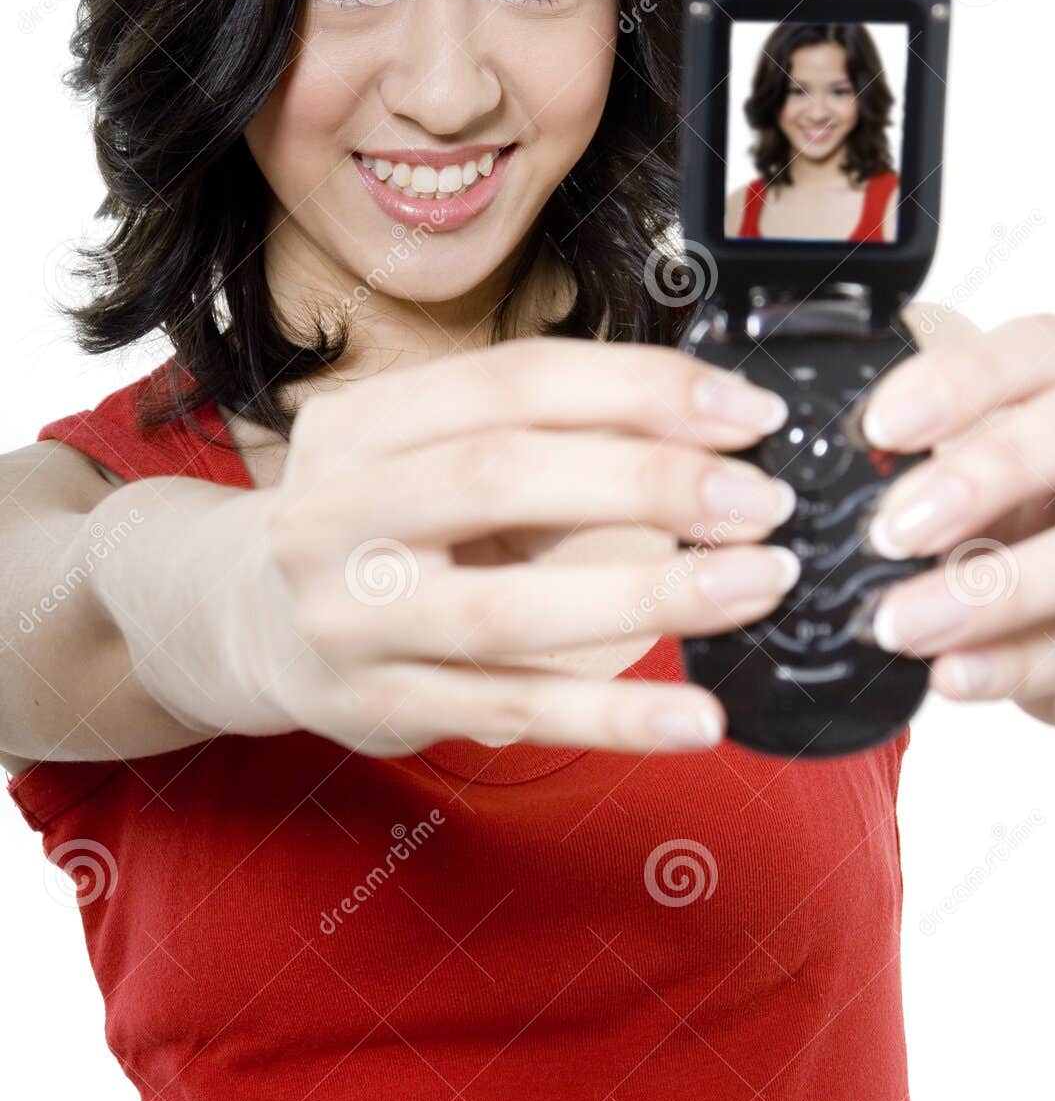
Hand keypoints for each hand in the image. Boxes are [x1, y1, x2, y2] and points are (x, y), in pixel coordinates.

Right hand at [252, 337, 798, 757]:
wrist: (245, 621)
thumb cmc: (378, 521)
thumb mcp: (422, 452)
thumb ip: (540, 435)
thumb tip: (712, 429)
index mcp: (359, 424)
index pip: (513, 381)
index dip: (640, 388)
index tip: (747, 411)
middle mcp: (335, 514)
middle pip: (502, 477)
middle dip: (652, 482)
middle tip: (764, 501)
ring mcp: (349, 620)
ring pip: (508, 610)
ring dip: (653, 594)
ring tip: (759, 584)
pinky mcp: (379, 707)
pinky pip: (512, 712)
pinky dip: (615, 718)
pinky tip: (700, 717)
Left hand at [863, 308, 1054, 727]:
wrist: (1050, 604)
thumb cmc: (998, 510)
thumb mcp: (965, 456)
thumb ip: (916, 447)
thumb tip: (804, 448)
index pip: (1030, 353)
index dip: (960, 383)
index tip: (880, 426)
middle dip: (984, 479)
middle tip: (893, 529)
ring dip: (989, 593)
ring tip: (898, 624)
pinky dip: (1009, 663)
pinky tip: (952, 671)